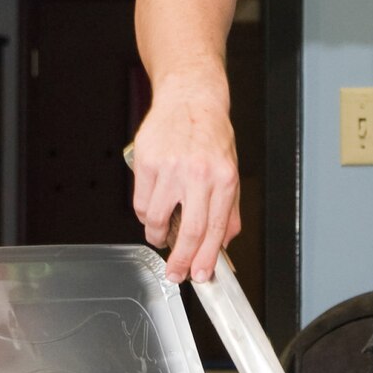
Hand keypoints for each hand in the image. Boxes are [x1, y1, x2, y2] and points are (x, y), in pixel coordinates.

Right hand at [130, 87, 240, 283]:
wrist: (190, 98)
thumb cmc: (210, 132)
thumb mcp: (230, 170)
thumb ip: (229, 209)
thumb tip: (223, 243)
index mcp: (223, 179)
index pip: (215, 230)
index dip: (206, 259)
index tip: (200, 275)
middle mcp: (198, 174)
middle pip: (188, 231)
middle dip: (181, 261)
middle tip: (175, 273)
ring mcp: (170, 168)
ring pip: (158, 219)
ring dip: (158, 236)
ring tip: (161, 235)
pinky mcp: (146, 162)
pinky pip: (142, 202)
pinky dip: (146, 215)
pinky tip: (153, 211)